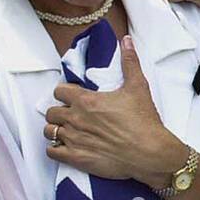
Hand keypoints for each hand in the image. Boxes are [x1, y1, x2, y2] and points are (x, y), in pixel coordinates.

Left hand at [44, 34, 184, 186]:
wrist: (150, 153)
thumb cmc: (144, 121)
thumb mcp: (138, 88)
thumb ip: (129, 63)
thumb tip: (126, 41)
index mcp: (86, 100)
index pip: (59, 91)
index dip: (65, 93)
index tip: (73, 97)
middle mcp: (76, 119)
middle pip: (51, 112)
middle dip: (60, 112)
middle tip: (72, 115)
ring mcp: (74, 139)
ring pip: (49, 131)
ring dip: (56, 129)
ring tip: (68, 130)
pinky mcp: (76, 158)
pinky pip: (52, 151)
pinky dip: (56, 148)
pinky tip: (66, 147)